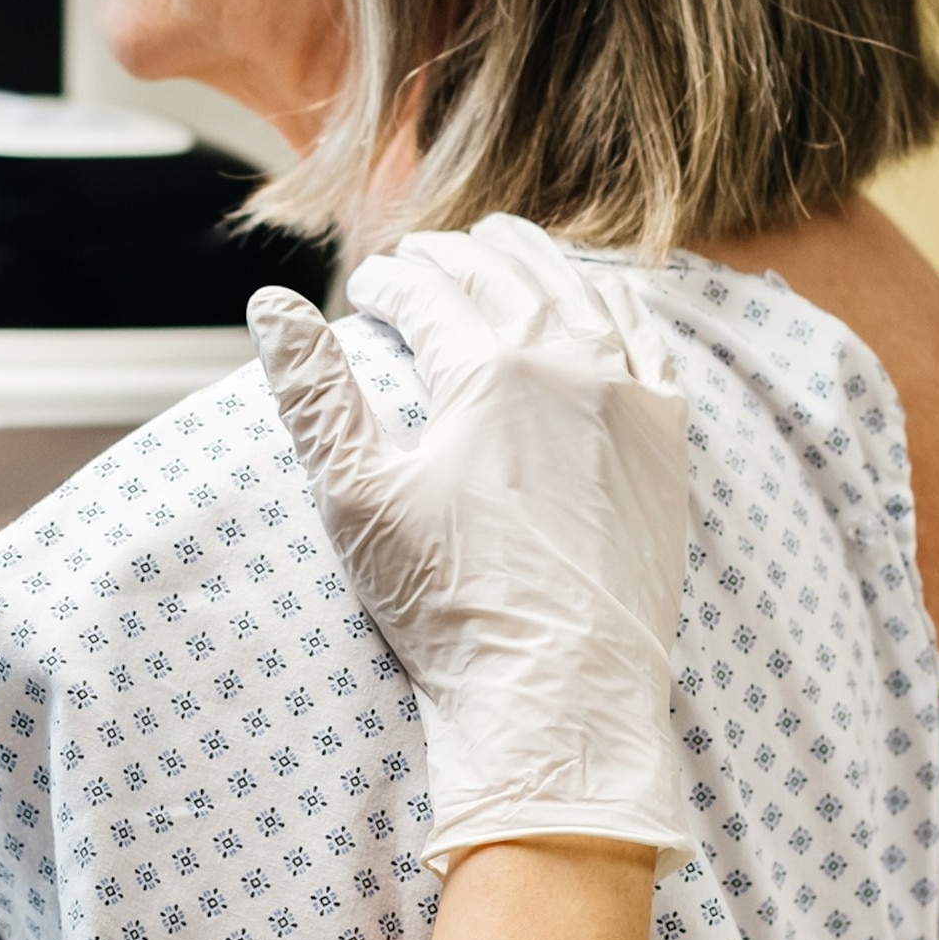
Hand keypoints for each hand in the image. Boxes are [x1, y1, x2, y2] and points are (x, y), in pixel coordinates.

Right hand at [250, 213, 691, 873]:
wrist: (560, 690)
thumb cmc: (451, 603)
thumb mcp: (357, 495)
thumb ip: (315, 392)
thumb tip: (269, 303)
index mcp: (491, 368)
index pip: (430, 292)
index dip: (390, 281)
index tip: (368, 287)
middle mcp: (572, 362)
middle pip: (506, 275)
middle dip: (455, 257)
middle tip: (423, 255)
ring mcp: (631, 396)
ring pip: (583, 288)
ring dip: (536, 259)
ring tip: (503, 249)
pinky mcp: (668, 440)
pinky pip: (648, 338)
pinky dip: (616, 298)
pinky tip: (600, 296)